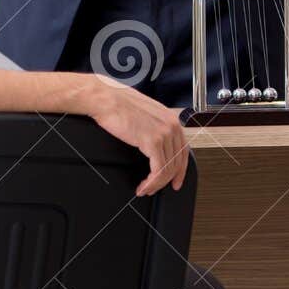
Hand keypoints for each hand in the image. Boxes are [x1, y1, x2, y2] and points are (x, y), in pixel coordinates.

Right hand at [81, 77, 188, 195]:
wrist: (105, 99)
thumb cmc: (118, 104)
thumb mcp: (144, 115)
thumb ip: (154, 128)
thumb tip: (154, 146)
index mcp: (171, 118)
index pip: (183, 150)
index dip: (180, 169)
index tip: (175, 180)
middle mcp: (171, 125)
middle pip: (177, 162)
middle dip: (167, 180)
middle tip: (156, 189)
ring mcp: (164, 133)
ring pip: (168, 169)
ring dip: (156, 184)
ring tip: (145, 189)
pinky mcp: (153, 141)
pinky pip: (158, 170)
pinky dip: (152, 183)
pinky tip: (143, 186)